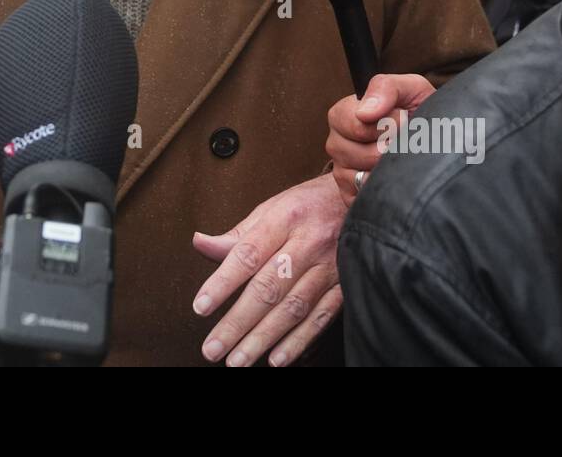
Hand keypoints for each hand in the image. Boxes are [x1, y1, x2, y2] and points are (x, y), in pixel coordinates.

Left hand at [191, 173, 345, 366]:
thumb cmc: (308, 205)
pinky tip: (277, 358)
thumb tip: (199, 243)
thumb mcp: (271, 208)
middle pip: (268, 288)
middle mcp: (308, 243)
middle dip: (238, 323)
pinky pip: (320, 318)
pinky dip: (298, 341)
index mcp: (284, 219)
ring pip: (293, 309)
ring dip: (263, 339)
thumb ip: (237, 234)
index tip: (200, 307)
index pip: (248, 254)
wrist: (362, 201)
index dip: (222, 283)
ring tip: (237, 360)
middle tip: (213, 349)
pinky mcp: (345, 286)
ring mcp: (329, 267)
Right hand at [326, 73, 435, 205]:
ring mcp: (342, 171)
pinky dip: (384, 188)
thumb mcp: (410, 89)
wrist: (438, 142)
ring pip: (360, 176)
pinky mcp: (350, 195)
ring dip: (388, 169)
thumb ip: (386, 88)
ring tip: (401, 157)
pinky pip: (363, 195)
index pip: (351, 122)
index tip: (404, 118)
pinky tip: (394, 176)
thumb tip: (365, 112)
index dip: (384, 123)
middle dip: (388, 147)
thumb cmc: (421, 112)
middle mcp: (337, 143)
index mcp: (344, 115)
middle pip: (355, 152)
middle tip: (403, 140)